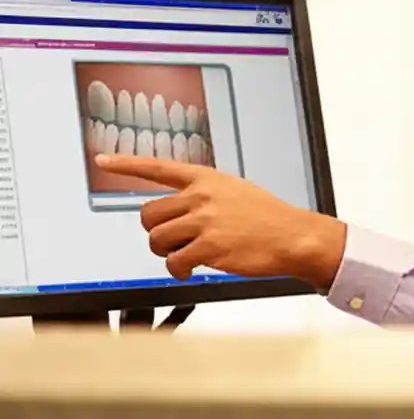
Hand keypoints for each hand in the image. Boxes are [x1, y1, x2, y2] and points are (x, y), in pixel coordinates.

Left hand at [94, 154, 346, 289]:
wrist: (292, 236)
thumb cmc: (267, 217)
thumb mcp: (235, 191)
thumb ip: (204, 195)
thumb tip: (176, 213)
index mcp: (207, 179)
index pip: (158, 167)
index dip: (127, 164)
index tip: (103, 159)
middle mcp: (202, 196)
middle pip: (148, 214)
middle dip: (155, 231)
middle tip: (173, 241)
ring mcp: (205, 221)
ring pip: (156, 239)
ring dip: (166, 253)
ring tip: (184, 256)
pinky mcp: (209, 247)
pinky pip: (173, 262)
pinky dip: (177, 270)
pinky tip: (190, 270)